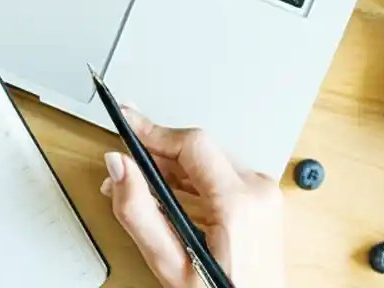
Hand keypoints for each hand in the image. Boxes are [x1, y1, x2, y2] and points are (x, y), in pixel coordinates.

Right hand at [100, 109, 285, 287]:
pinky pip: (220, 173)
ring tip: (140, 187)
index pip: (191, 144)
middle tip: (123, 167)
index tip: (126, 118)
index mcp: (239, 202)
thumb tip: (119, 167)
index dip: (152, 130)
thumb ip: (138, 212)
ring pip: (207, 159)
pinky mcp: (262, 199)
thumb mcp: (169, 263)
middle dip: (156, 154)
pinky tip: (168, 194)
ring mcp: (264, 194)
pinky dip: (190, 179)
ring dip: (171, 168)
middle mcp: (258, 190)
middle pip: (198, 149)